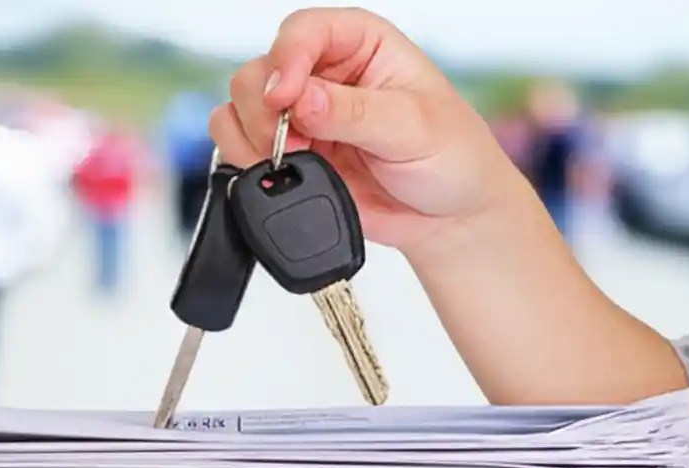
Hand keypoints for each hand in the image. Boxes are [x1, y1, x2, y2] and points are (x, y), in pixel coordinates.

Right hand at [211, 7, 530, 254]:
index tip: (286, 98)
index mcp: (360, 43)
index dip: (286, 60)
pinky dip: (248, 163)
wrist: (448, 215)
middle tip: (299, 145)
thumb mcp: (413, 127)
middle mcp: (322, 73)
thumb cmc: (450, 155)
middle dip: (267, 113)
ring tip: (299, 163)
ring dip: (255, 140)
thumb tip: (302, 101)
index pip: (303, 31)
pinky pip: (238, 147)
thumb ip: (354, 112)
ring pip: (240, 108)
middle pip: (258, 71)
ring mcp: (299, 115)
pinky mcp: (286, 154)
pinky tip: (286, 176)